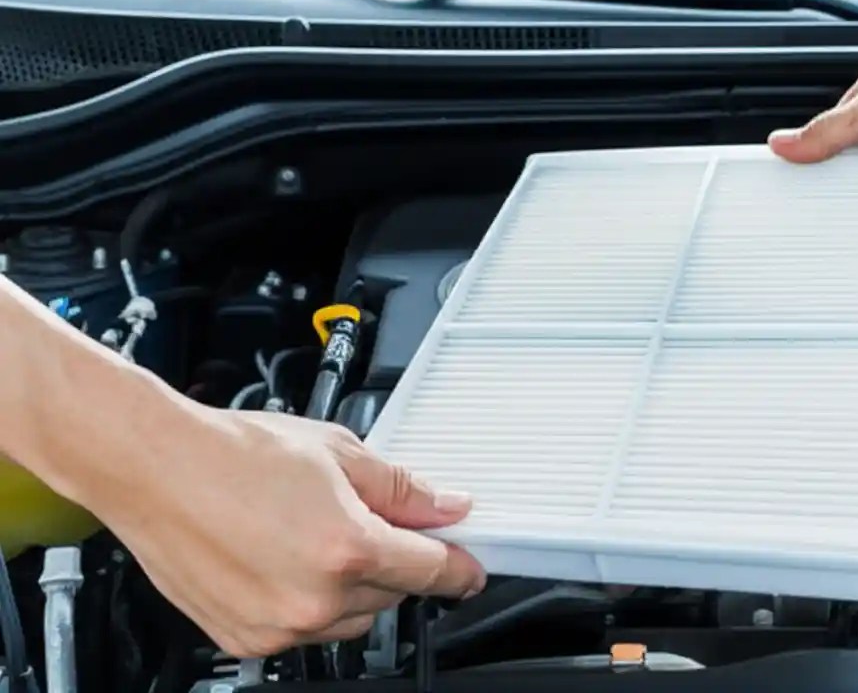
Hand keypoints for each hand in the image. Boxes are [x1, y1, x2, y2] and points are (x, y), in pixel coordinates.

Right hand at [91, 407, 484, 657]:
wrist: (154, 467)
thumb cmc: (231, 453)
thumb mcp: (338, 453)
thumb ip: (402, 489)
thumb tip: (445, 506)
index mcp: (347, 549)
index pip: (431, 571)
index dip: (457, 566)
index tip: (469, 568)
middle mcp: (315, 599)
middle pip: (391, 593)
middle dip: (392, 560)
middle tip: (366, 522)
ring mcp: (278, 626)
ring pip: (350, 617)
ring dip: (351, 585)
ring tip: (312, 534)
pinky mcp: (246, 639)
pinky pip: (302, 630)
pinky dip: (307, 601)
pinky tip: (283, 558)